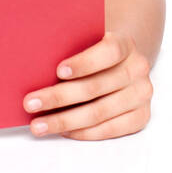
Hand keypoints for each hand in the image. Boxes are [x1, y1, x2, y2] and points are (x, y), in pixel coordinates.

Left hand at [21, 31, 151, 139]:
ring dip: (65, 120)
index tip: (58, 71)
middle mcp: (137, 68)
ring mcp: (141, 94)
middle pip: (96, 87)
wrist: (122, 62)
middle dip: (59, 97)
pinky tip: (62, 131)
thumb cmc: (94, 51)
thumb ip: (70, 45)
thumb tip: (33, 62)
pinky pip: (110, 130)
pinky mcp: (141, 115)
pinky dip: (83, 132)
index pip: (109, 51)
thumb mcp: (86, 40)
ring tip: (38, 125)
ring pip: (99, 112)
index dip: (84, 63)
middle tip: (30, 103)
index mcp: (125, 44)